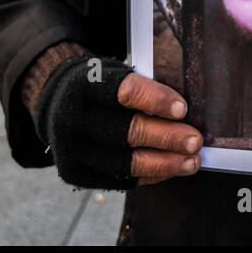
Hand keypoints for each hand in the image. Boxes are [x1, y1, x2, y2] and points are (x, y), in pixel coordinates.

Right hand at [35, 54, 202, 189]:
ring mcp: (72, 149)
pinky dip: (150, 175)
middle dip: (168, 138)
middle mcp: (73, 118)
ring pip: (126, 162)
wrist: (57, 106)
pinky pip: (120, 178)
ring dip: (165, 163)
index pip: (126, 92)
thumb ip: (144, 88)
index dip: (157, 101)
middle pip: (129, 132)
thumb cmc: (99, 88)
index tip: (183, 109)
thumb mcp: (114, 74)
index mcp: (86, 85)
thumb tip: (185, 113)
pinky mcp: (76, 173)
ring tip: (191, 161)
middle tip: (195, 140)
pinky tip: (171, 169)